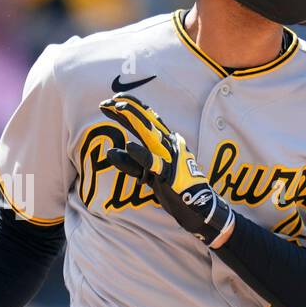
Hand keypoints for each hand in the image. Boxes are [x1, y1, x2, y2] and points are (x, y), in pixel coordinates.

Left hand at [99, 95, 235, 245]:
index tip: (111, 101)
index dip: (131, 107)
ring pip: (150, 133)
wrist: (198, 206)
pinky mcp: (170, 173)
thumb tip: (111, 151)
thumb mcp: (148, 174)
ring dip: (133, 119)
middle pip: (146, 120)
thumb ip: (130, 163)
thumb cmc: (174, 188)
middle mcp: (169, 144)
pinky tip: (129, 145)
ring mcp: (171, 157)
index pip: (147, 119)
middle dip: (127, 108)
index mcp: (165, 142)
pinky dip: (142, 154)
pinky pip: (154, 163)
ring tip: (117, 108)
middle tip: (107, 102)